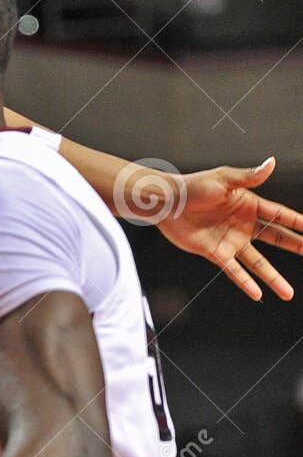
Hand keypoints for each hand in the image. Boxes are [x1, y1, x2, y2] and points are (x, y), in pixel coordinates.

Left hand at [156, 158, 302, 300]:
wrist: (166, 202)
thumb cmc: (193, 186)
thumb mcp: (223, 180)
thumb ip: (249, 177)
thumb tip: (271, 162)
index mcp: (249, 205)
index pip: (280, 215)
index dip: (298, 223)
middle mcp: (243, 224)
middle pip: (276, 238)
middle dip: (296, 246)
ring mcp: (231, 240)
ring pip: (258, 263)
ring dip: (273, 278)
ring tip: (289, 294)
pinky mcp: (216, 252)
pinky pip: (234, 271)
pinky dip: (245, 283)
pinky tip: (258, 294)